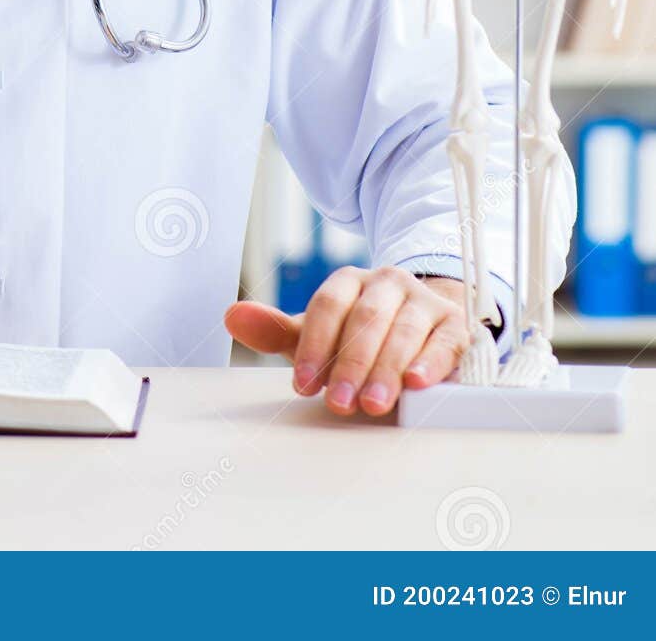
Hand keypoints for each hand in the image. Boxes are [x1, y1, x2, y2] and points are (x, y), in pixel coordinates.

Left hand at [224, 266, 470, 416]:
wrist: (424, 330)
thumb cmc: (360, 338)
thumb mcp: (319, 336)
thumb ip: (277, 331)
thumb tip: (230, 315)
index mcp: (350, 280)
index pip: (329, 305)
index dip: (314, 345)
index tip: (303, 385)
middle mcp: (388, 282)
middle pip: (366, 320)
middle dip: (350, 364)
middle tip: (339, 404)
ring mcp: (424, 301)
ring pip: (403, 330)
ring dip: (386, 369)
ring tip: (373, 404)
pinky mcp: (455, 325)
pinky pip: (444, 341)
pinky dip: (430, 362)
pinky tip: (416, 383)